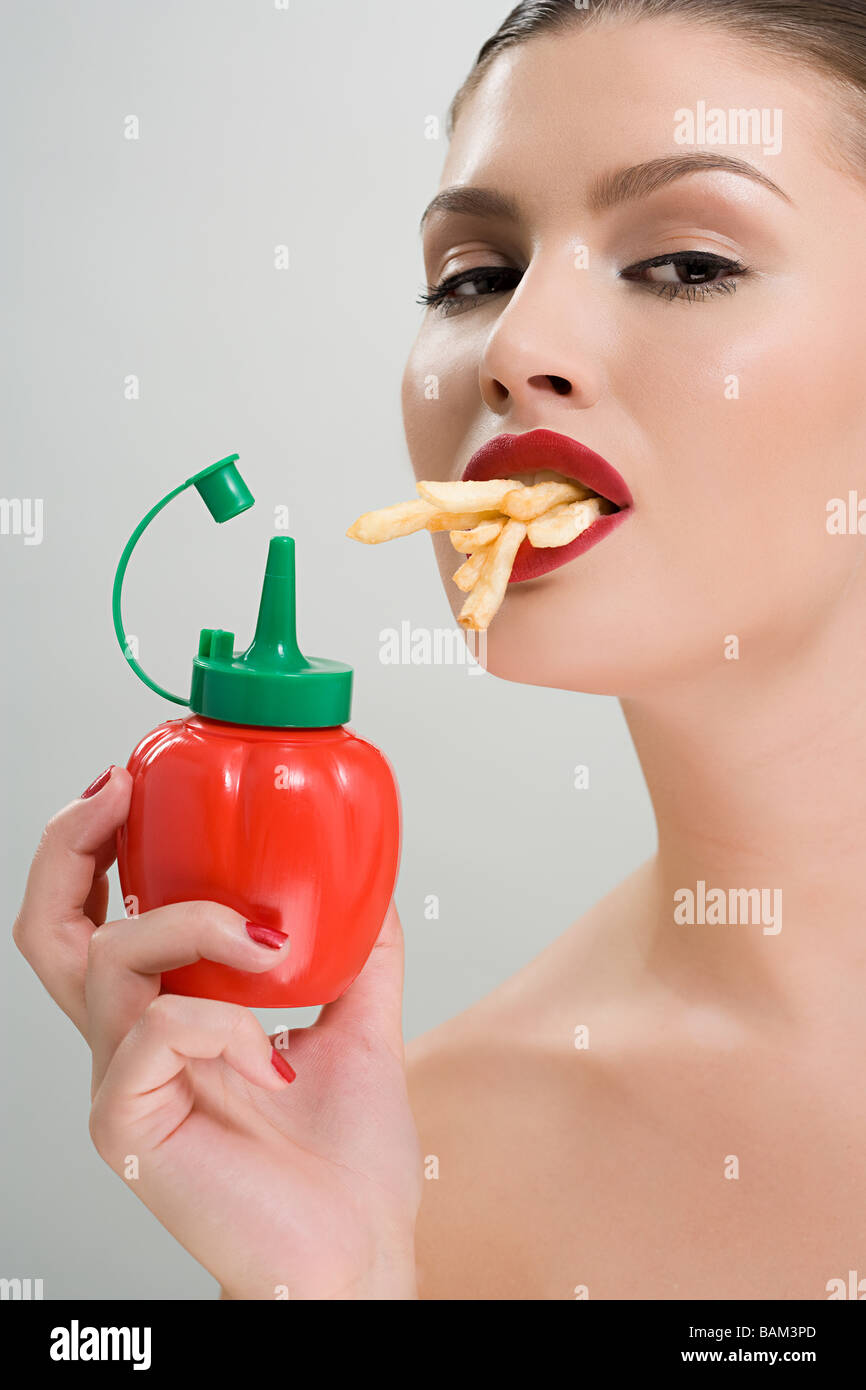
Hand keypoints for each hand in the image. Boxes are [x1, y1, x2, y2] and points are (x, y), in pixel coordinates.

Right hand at [13, 765, 421, 1298]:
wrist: (355, 1251)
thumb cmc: (344, 1158)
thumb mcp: (360, 1025)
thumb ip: (358, 954)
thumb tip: (373, 883)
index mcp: (168, 1013)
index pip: (97, 914)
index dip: (98, 844)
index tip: (136, 783)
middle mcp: (130, 1038)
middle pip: (49, 925)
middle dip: (72, 844)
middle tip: (120, 793)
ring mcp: (123, 1081)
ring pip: (106, 956)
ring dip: (192, 921)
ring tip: (265, 939)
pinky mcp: (129, 1124)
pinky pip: (154, 1029)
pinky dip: (219, 1017)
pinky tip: (269, 1050)